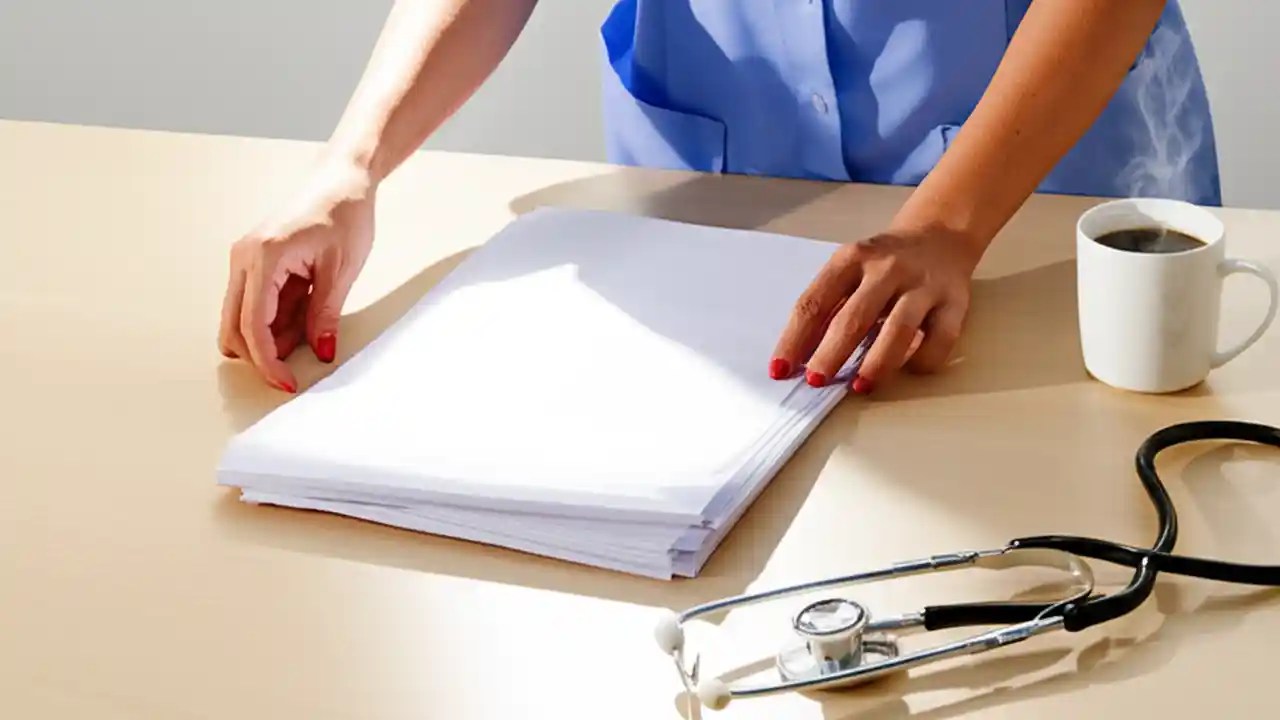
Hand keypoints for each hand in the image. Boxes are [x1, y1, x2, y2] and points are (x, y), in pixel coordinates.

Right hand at [218, 159, 376, 391]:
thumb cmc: (345, 213)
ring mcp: (245, 260)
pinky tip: (304, 317)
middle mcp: (243, 258)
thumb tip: (318, 351)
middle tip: (293, 374)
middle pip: (234, 328)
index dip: (268, 362)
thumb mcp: (341, 270)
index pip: (253, 325)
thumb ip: (324, 314)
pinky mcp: (255, 263)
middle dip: (260, 357)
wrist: (343, 179)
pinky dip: (274, 321)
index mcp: (263, 257)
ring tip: (310, 331)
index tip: (287, 384)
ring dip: (268, 338)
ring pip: (240, 318)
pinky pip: (255, 303)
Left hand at [769, 225, 981, 392]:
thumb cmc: (883, 264)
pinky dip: (922, 360)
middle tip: (816, 381)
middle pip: (854, 316)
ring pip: (899, 329)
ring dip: (876, 362)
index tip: (780, 369)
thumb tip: (799, 356)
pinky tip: (907, 370)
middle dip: (831, 353)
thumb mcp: (849, 271)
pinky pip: (940, 339)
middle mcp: (887, 268)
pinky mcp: (955, 303)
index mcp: (851, 258)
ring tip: (859, 386)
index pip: (814, 302)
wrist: (939, 234)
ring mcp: (923, 285)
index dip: (794, 339)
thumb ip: (829, 307)